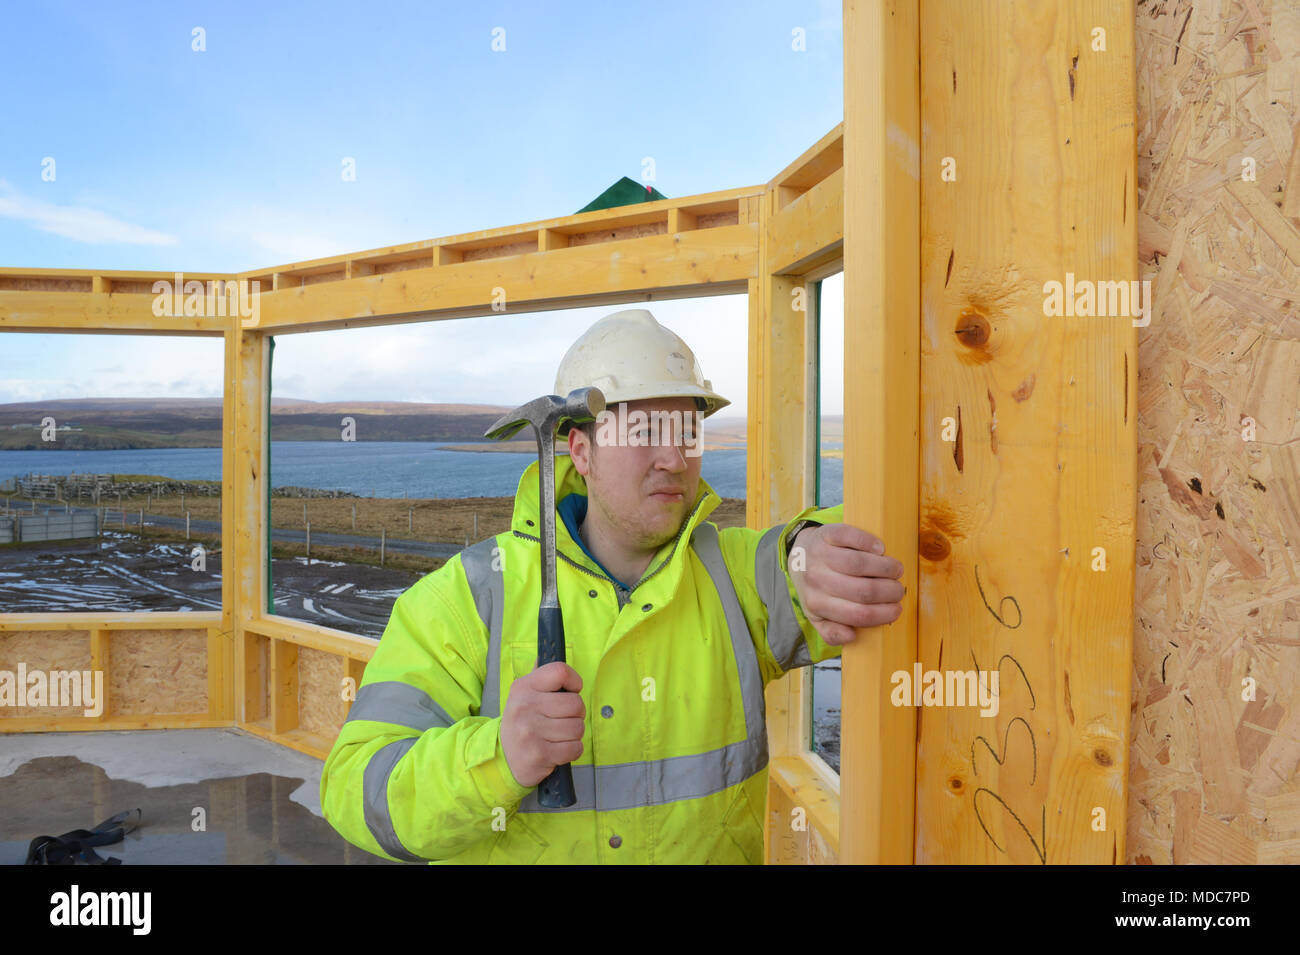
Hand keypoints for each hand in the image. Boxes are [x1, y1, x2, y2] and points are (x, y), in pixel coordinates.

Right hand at [499, 661, 585, 787]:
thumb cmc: (521, 722)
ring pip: (577, 727)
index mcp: (523, 687)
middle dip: (577, 714)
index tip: (572, 690)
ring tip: (559, 735)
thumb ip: (538, 677)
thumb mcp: (522, 695)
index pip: (560, 671)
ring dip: (574, 734)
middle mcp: (525, 707)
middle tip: (564, 719)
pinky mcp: (539, 755)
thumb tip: (545, 653)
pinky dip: (572, 750)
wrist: (502, 757)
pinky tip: (558, 749)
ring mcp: (531, 732)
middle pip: (575, 703)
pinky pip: (575, 748)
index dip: (574, 681)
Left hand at [787, 524, 904, 644]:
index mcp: (817, 604)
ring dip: (885, 567)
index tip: (897, 610)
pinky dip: (868, 542)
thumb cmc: (817, 589)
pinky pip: (849, 536)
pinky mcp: (825, 534)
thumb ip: (831, 632)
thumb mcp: (817, 615)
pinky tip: (880, 549)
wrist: (799, 557)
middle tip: (899, 590)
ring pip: (858, 564)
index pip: (857, 614)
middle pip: (862, 590)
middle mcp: (816, 580)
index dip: (882, 614)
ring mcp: (819, 555)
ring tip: (896, 570)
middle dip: (889, 591)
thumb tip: (850, 637)